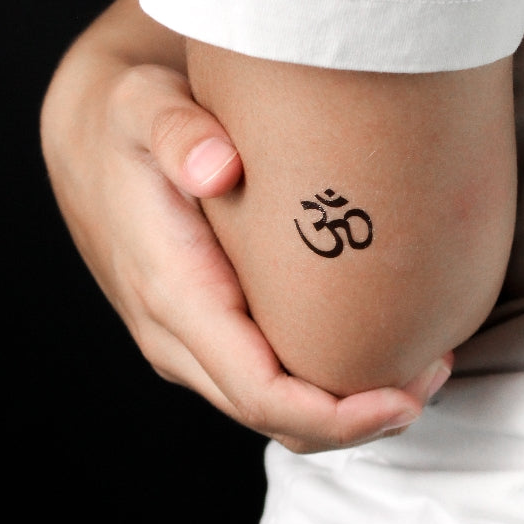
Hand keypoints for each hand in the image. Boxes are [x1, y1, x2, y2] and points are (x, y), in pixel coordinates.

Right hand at [40, 0, 450, 452]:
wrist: (90, 140)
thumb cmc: (126, 124)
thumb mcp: (143, 106)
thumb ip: (177, 132)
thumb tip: (220, 168)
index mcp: (173, 293)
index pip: (258, 391)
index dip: (335, 414)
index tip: (404, 397)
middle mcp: (176, 335)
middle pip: (275, 417)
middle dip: (359, 417)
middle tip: (433, 372)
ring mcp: (189, 341)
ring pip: (273, 410)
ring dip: (348, 407)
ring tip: (420, 366)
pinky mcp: (207, 330)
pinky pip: (266, 383)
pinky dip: (324, 385)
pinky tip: (375, 345)